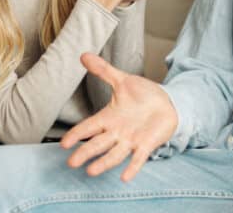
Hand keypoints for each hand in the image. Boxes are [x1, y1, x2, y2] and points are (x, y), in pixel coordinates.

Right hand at [61, 53, 178, 180]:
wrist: (168, 103)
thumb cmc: (143, 95)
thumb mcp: (122, 80)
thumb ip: (103, 70)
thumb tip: (83, 55)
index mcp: (109, 117)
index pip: (89, 126)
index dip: (77, 134)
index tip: (64, 143)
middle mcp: (117, 132)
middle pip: (97, 144)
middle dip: (85, 152)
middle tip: (71, 162)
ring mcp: (131, 140)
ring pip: (114, 154)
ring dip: (103, 163)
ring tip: (91, 172)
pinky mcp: (146, 145)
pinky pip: (138, 158)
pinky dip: (132, 167)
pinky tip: (125, 178)